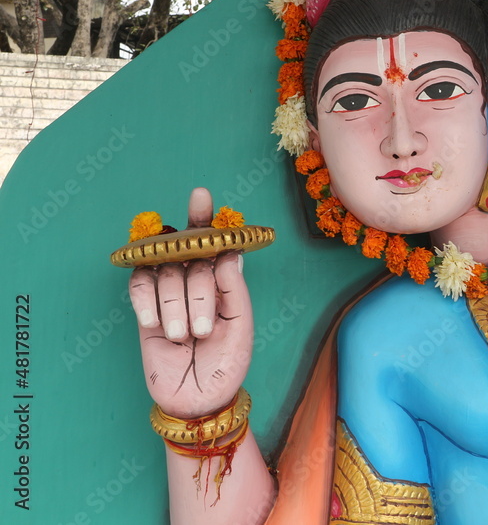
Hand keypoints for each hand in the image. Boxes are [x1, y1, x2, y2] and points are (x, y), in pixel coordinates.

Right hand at [128, 188, 254, 417]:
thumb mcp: (242, 326)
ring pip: (164, 270)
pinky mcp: (146, 308)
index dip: (204, 215)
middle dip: (198, 291)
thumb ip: (234, 288)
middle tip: (204, 329)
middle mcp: (195, 279)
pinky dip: (146, 301)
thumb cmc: (228, 363)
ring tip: (187, 337)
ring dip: (176, 304)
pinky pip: (139, 286)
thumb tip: (228, 252)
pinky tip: (155, 324)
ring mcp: (169, 292)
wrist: (202, 399)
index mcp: (222, 279)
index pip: (211, 239)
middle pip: (189, 255)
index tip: (200, 194)